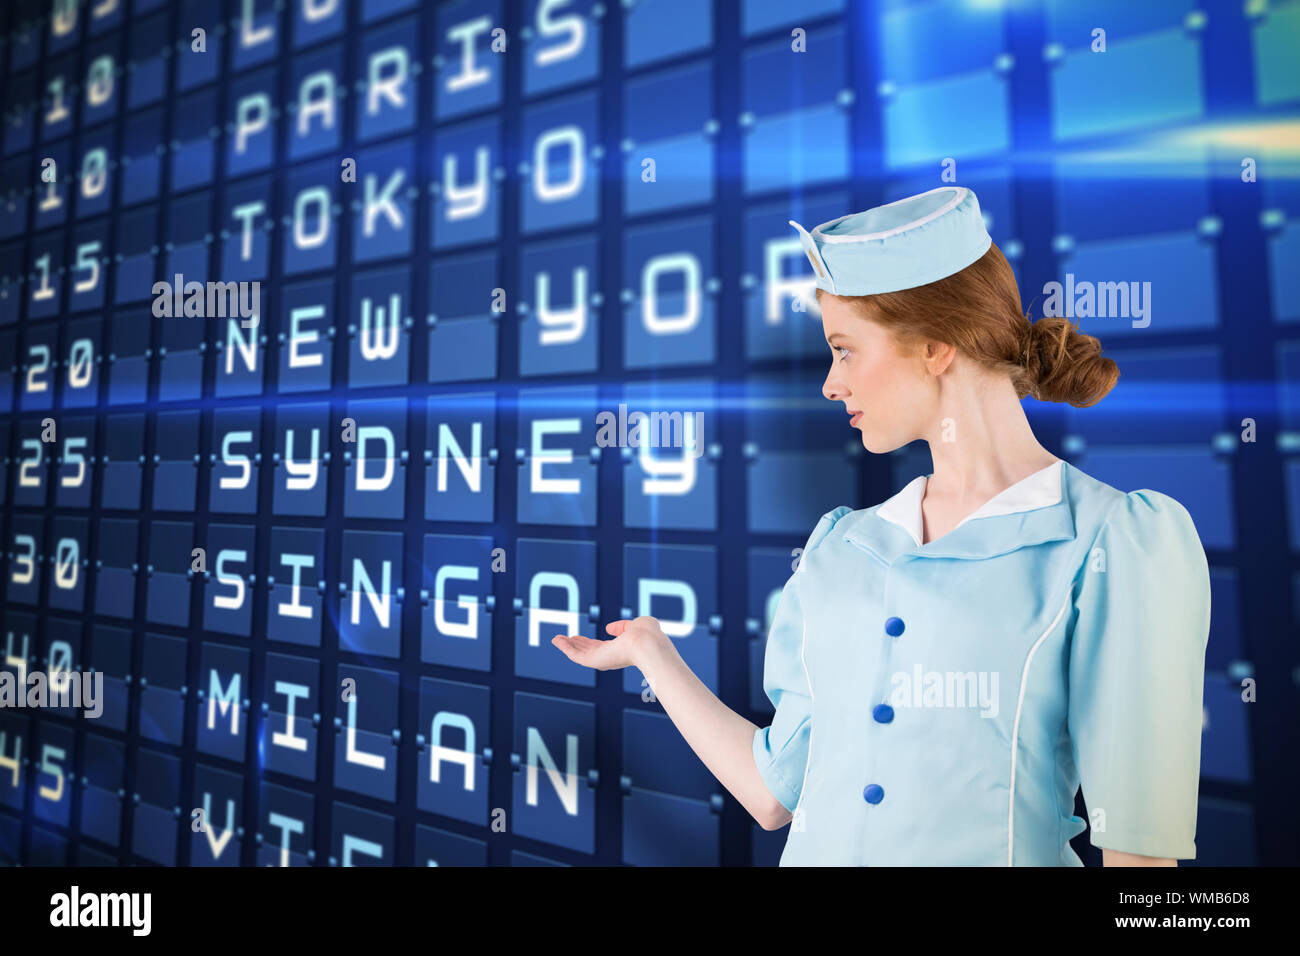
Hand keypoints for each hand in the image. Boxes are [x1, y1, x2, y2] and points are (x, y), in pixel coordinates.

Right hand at [551, 616, 666, 671]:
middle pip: (587, 652)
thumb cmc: (646, 634)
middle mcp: (609, 657)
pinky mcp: (594, 661)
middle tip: (562, 638)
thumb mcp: (634, 625)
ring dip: (566, 646)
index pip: (600, 647)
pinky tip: (557, 640)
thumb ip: (622, 626)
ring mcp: (601, 660)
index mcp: (619, 650)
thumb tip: (608, 628)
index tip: (577, 637)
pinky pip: (575, 656)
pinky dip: (564, 648)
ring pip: (579, 655)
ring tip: (555, 639)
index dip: (587, 642)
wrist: (647, 642)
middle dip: (575, 645)